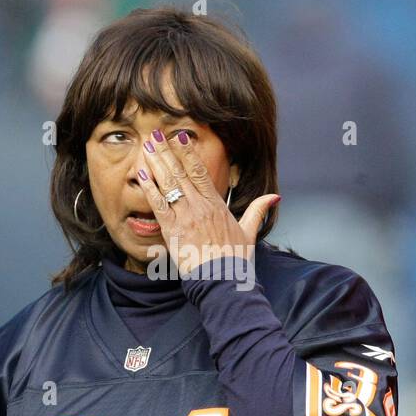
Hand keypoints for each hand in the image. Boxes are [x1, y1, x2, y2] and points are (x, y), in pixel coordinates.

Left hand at [137, 128, 278, 276]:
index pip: (200, 172)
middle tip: (155, 134)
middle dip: (167, 152)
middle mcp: (200, 207)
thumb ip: (258, 210)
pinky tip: (141, 174)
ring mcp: (186, 217)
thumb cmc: (235, 261)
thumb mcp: (249, 232)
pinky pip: (158, 205)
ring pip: (169, 184)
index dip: (188, 153)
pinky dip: (149, 188)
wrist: (223, 281)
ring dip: (156, 163)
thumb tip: (274, 196)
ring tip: (146, 146)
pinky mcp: (173, 231)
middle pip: (181, 173)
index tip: (179, 138)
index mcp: (217, 205)